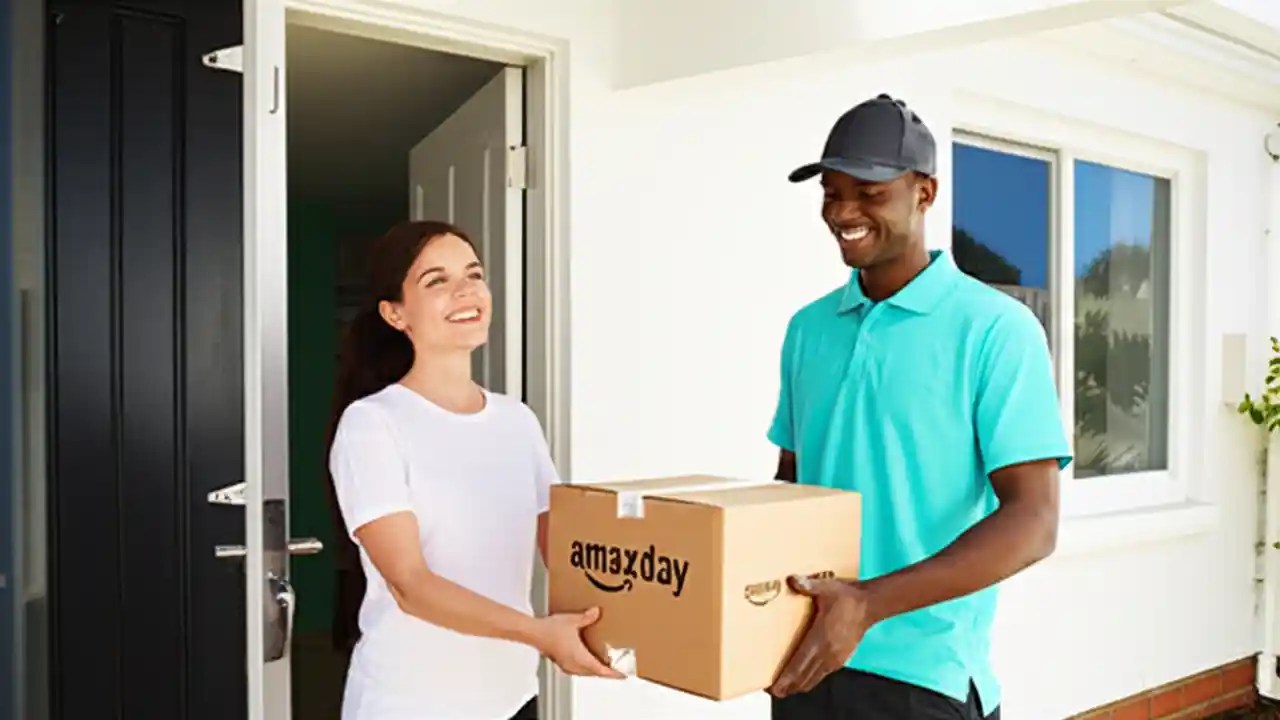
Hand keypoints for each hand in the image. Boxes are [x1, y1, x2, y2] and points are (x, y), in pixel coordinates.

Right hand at [534, 607, 625, 678]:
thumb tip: (596, 612)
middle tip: (616, 669)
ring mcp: (565, 664)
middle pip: (594, 673)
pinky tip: (584, 658)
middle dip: (606, 672)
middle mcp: (573, 664)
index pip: (601, 670)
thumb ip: (587, 617)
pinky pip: (576, 669)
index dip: (613, 673)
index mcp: (580, 658)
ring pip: (585, 672)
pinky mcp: (560, 661)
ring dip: (595, 670)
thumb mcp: (573, 621)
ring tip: (602, 664)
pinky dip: (585, 667)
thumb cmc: (549, 630)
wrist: (532, 633)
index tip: (622, 674)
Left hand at [769, 574, 873, 697]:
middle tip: (773, 690)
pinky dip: (811, 679)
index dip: (786, 678)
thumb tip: (792, 579)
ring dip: (799, 685)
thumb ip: (808, 585)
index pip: (800, 664)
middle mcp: (828, 652)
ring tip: (785, 688)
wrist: (870, 604)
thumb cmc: (847, 596)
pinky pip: (823, 674)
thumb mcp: (826, 587)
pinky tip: (803, 679)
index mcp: (821, 637)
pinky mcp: (841, 659)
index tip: (773, 688)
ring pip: (814, 679)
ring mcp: (835, 657)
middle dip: (788, 686)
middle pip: (804, 677)